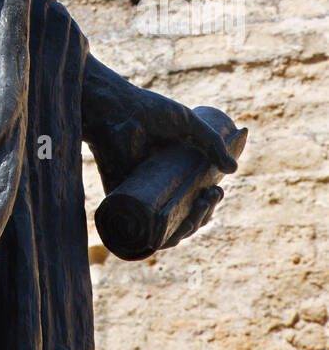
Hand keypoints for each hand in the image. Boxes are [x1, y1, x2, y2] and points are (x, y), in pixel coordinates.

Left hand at [82, 57, 236, 245]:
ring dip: (190, 227)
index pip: (194, 200)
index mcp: (172, 174)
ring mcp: (140, 197)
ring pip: (167, 228)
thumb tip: (233, 169)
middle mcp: (157, 188)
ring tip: (201, 206)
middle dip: (204, 215)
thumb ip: (211, 142)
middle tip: (211, 196)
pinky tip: (175, 234)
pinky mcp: (121, 203)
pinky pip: (140, 233)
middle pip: (184, 216)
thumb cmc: (148, 111)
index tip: (217, 191)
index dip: (209, 204)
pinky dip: (159, 240)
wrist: (116, 109)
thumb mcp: (187, 124)